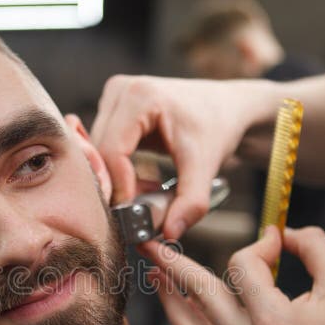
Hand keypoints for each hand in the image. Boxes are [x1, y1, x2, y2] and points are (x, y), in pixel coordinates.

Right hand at [91, 75, 275, 238]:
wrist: (227, 107)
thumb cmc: (218, 127)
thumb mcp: (207, 164)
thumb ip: (190, 202)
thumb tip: (168, 234)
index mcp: (139, 96)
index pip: (111, 151)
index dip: (119, 187)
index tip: (136, 215)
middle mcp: (119, 91)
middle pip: (99, 154)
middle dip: (117, 188)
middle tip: (140, 213)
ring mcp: (113, 99)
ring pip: (97, 155)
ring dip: (117, 183)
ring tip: (149, 194)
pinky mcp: (113, 111)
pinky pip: (103, 151)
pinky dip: (119, 174)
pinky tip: (143, 183)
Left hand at [140, 226, 324, 324]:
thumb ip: (310, 243)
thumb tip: (279, 232)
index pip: (242, 268)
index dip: (258, 245)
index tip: (276, 241)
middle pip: (199, 296)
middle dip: (172, 265)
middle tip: (152, 244)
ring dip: (170, 300)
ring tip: (157, 276)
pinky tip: (186, 308)